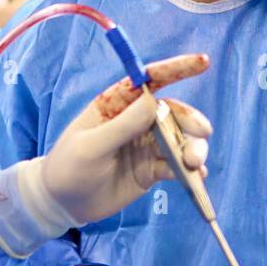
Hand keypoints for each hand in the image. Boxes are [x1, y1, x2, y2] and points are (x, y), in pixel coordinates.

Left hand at [39, 52, 211, 226]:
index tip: (203, 61)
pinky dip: (190, 170)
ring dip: (194, 148)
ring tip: (195, 164)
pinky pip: (176, 166)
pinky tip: (196, 178)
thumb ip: (122, 126)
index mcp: (118, 104)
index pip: (150, 80)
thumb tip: (156, 101)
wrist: (63, 204)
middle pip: (174, 113)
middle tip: (202, 133)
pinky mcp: (152, 170)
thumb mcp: (91, 146)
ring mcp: (146, 145)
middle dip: (191, 121)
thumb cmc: (69, 167)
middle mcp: (136, 121)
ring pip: (180, 140)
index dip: (177, 68)